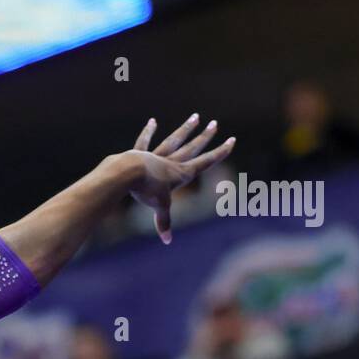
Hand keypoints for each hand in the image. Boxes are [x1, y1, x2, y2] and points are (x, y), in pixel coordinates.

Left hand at [123, 114, 235, 243]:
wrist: (126, 173)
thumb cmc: (145, 190)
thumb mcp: (159, 206)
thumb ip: (164, 222)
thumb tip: (168, 241)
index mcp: (181, 174)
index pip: (205, 162)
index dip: (220, 152)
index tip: (232, 140)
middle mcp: (171, 162)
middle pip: (192, 148)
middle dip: (205, 137)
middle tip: (215, 124)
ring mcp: (156, 156)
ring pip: (174, 140)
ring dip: (186, 129)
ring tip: (196, 116)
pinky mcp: (139, 153)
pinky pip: (145, 141)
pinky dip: (148, 132)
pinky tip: (153, 121)